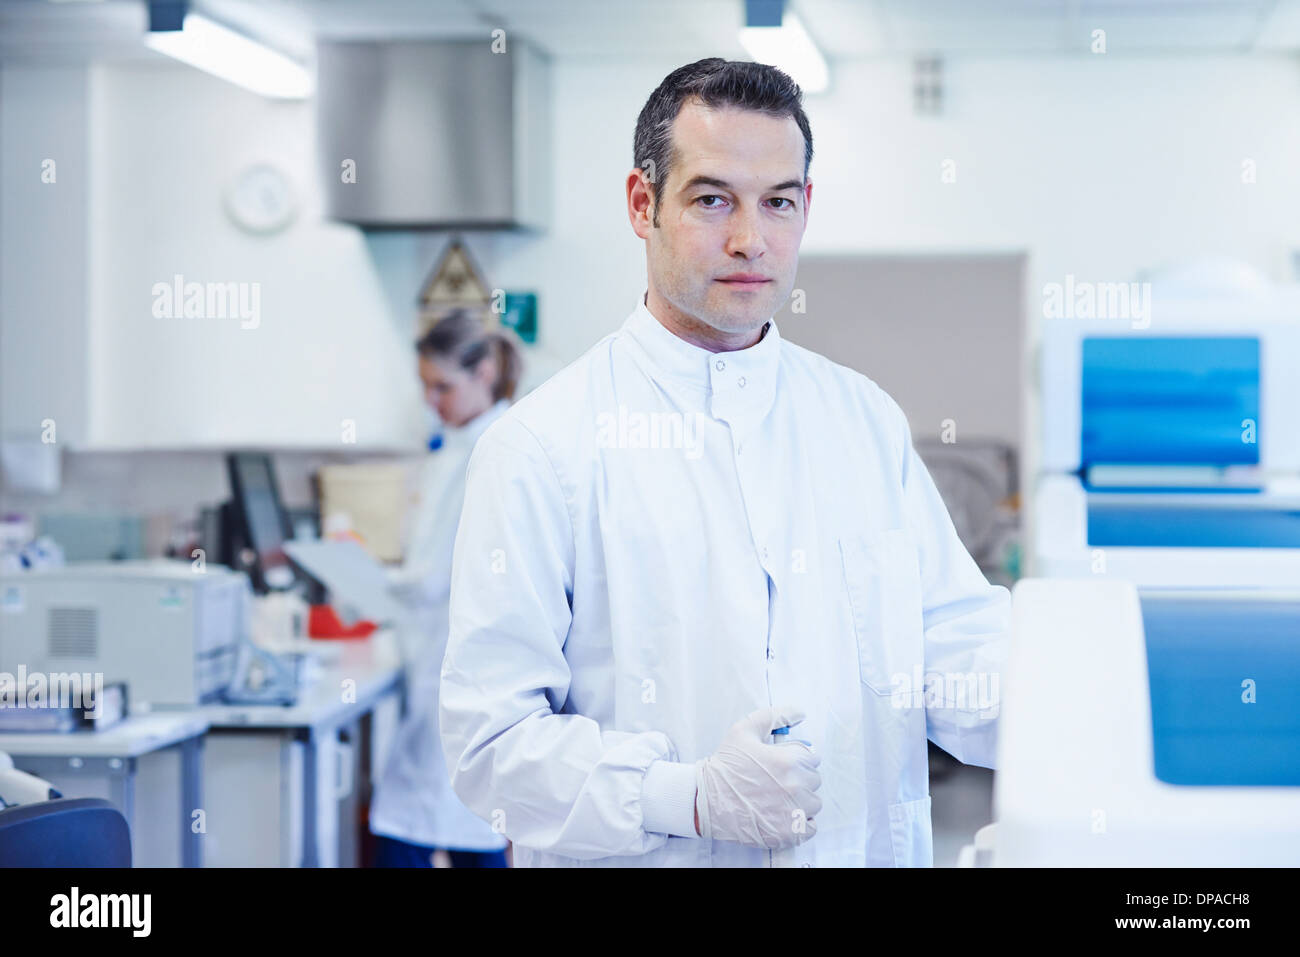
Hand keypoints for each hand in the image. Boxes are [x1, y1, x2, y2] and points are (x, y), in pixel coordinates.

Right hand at [694, 705, 820, 848]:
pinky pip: (810, 828)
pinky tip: (781, 815)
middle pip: (814, 780)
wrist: (705, 800)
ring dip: (800, 801)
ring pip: (813, 803)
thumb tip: (800, 712)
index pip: (813, 757)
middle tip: (775, 781)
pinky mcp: (789, 834)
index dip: (796, 758)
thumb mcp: (744, 730)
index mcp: (789, 761)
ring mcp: (794, 813)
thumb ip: (775, 716)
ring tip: (776, 798)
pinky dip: (800, 823)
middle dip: (798, 778)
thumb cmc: (725, 766)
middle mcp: (796, 787)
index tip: (781, 764)